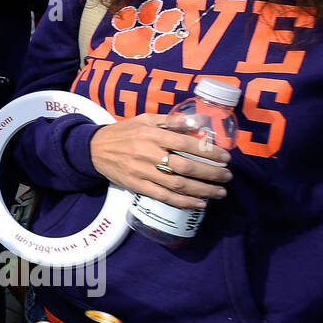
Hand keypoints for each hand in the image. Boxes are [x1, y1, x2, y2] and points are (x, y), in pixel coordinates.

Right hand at [89, 112, 231, 208]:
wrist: (94, 148)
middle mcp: (148, 153)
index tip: (225, 157)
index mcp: (152, 134)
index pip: (186, 143)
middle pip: (185, 166)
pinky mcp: (137, 186)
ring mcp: (142, 172)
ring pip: (177, 184)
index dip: (208, 152)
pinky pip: (163, 196)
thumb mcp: (145, 119)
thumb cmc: (124, 132)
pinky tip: (199, 203)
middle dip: (211, 173)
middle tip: (227, 176)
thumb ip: (172, 120)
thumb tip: (200, 121)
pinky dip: (183, 202)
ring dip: (203, 190)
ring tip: (220, 192)